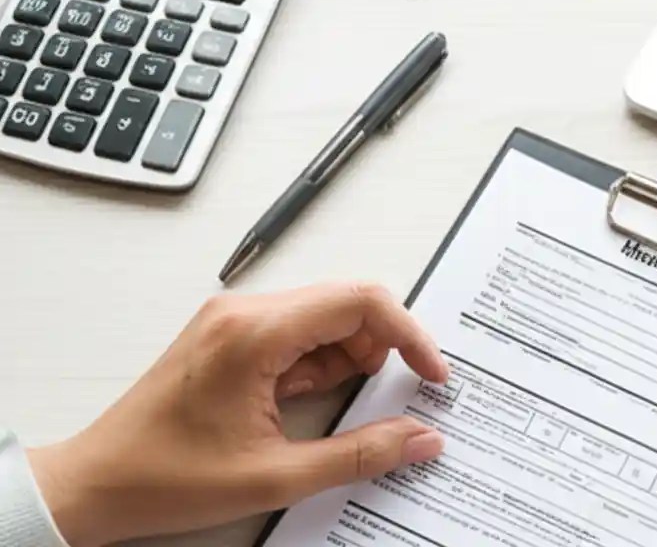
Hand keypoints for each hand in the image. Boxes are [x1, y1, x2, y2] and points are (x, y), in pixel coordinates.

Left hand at [26, 282, 450, 546]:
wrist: (94, 485)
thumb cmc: (162, 477)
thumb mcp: (275, 477)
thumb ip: (361, 455)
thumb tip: (419, 438)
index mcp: (254, 333)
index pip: (359, 301)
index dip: (409, 334)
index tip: (431, 372)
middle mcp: (244, 313)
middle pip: (346, 304)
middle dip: (380, 350)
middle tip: (388, 399)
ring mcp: (234, 321)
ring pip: (324, 319)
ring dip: (346, 360)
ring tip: (319, 413)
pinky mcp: (230, 336)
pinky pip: (297, 334)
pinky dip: (317, 365)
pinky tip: (299, 406)